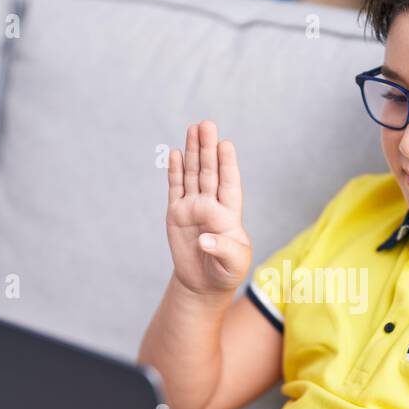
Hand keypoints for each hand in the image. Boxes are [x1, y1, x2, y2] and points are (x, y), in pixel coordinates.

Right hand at [165, 119, 251, 296]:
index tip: (225, 144)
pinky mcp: (176, 214)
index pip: (229, 184)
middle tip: (206, 124)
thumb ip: (223, 250)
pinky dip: (175, 171)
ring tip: (193, 128)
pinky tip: (176, 153)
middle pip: (210, 172)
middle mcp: (212, 205)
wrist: (204, 284)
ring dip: (193, 152)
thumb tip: (206, 239)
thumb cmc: (226, 272)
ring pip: (193, 175)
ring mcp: (193, 208)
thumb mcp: (233, 264)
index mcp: (230, 214)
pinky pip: (175, 189)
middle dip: (208, 148)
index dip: (227, 164)